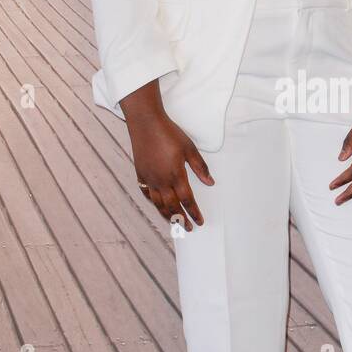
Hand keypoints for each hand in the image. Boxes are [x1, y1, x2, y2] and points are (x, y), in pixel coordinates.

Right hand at [129, 112, 213, 231]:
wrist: (146, 123)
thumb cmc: (169, 133)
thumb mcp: (190, 148)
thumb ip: (200, 168)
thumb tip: (210, 182)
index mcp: (176, 175)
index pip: (187, 200)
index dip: (194, 212)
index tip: (199, 222)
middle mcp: (161, 181)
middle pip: (172, 206)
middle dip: (181, 219)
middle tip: (188, 228)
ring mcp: (149, 178)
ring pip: (158, 203)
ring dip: (167, 215)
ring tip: (173, 223)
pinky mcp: (140, 174)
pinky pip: (146, 193)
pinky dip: (152, 202)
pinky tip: (157, 205)